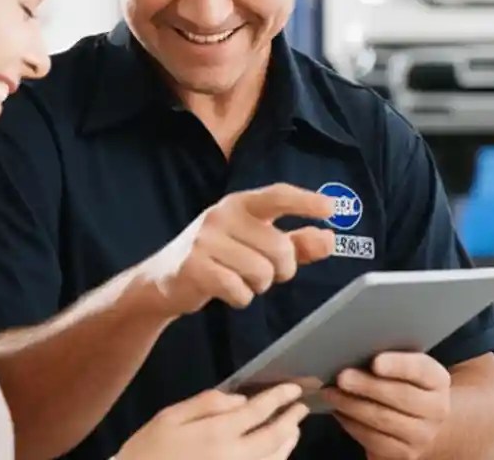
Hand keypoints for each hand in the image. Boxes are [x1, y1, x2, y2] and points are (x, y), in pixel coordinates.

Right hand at [118, 384, 307, 459]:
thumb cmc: (148, 451)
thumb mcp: (169, 417)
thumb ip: (207, 403)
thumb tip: (240, 400)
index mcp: (216, 434)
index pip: (260, 410)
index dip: (280, 397)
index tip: (294, 389)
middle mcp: (234, 458)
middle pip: (275, 437)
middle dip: (291, 420)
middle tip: (300, 408)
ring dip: (288, 442)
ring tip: (292, 429)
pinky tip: (275, 454)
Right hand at [137, 183, 335, 316]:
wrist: (162, 280)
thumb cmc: (219, 258)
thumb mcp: (256, 244)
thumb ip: (296, 243)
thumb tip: (330, 240)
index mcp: (240, 203)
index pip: (277, 196)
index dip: (305, 201)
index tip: (331, 208)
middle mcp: (222, 215)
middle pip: (279, 248)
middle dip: (282, 270)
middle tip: (267, 274)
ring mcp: (205, 240)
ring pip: (261, 272)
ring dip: (259, 286)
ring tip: (241, 280)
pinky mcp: (193, 267)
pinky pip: (238, 290)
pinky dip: (240, 298)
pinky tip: (227, 291)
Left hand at [323, 352, 451, 459]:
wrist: (423, 421)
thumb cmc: (406, 386)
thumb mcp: (407, 368)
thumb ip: (389, 361)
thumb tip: (356, 354)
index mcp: (438, 380)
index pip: (420, 370)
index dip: (398, 365)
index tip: (376, 362)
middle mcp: (437, 410)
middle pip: (401, 397)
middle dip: (367, 386)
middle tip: (342, 377)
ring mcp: (422, 436)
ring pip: (384, 420)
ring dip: (352, 406)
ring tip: (331, 394)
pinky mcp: (404, 455)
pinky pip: (374, 441)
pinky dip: (352, 425)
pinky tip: (339, 412)